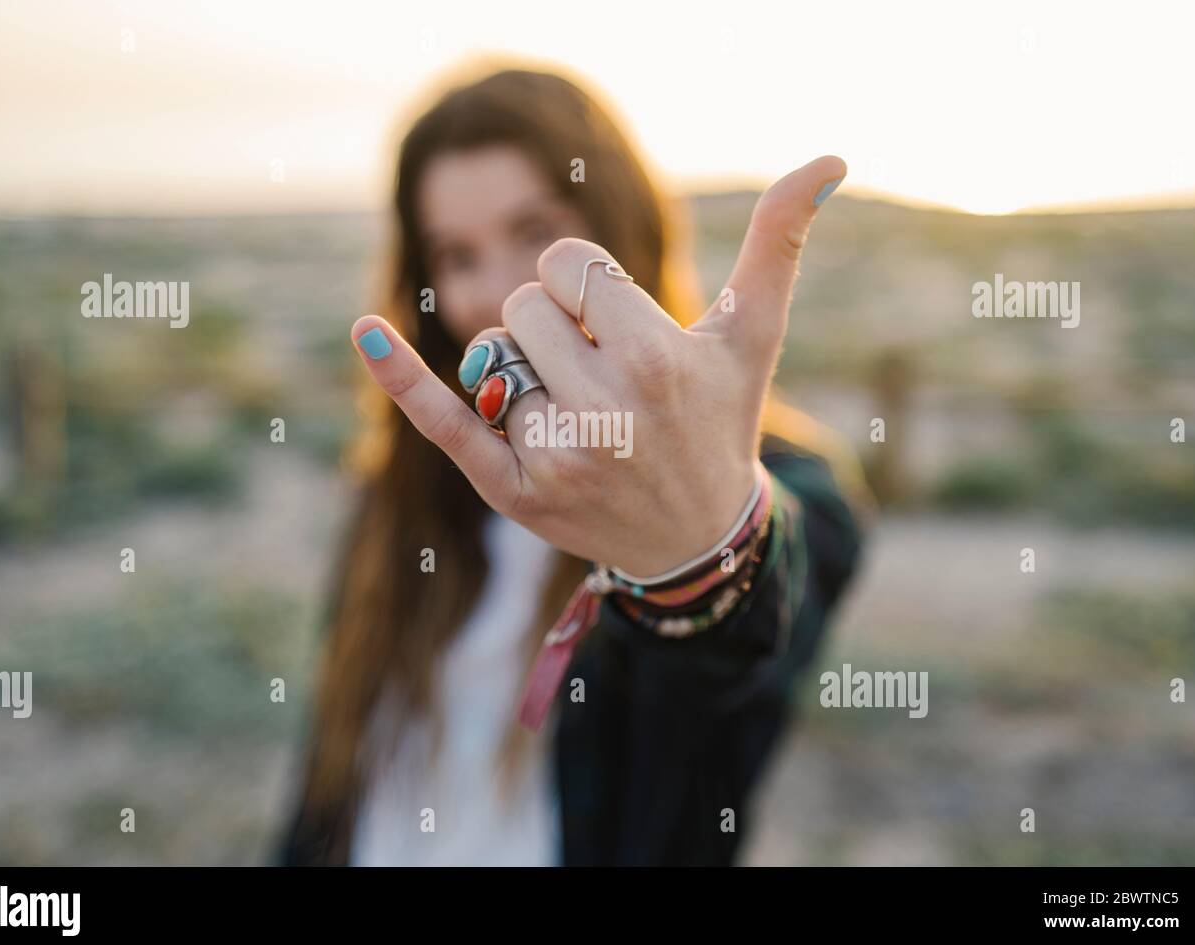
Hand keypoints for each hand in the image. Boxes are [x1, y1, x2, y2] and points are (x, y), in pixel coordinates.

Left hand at [350, 156, 845, 577]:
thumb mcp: (751, 334)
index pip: (566, 264)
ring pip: (493, 353)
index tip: (618, 329)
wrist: (694, 537)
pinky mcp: (512, 490)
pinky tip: (364, 332)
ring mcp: (553, 455)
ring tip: (580, 416)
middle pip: (522, 303)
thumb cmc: (719, 419)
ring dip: (526, 369)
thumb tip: (830, 157)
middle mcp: (603, 409)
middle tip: (603, 379)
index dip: (587, 287)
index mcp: (654, 357)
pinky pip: (444, 420)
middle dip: (555, 325)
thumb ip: (779, 243)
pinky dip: (401, 377)